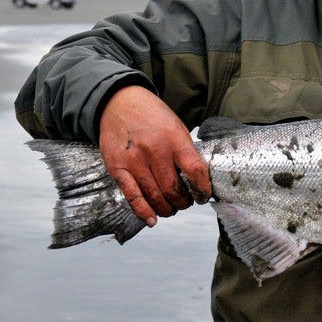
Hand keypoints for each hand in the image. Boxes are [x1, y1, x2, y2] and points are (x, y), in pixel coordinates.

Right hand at [98, 85, 211, 226]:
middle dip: (184, 202)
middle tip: (186, 202)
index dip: (202, 189)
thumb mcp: (176, 125)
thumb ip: (185, 150)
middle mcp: (154, 150)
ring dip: (167, 208)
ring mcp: (134, 160)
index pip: (195, 170)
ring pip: (155, 196)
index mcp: (174, 138)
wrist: (119, 102)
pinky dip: (143, 211)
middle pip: (173, 189)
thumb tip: (198, 178)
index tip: (204, 195)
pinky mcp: (117, 167)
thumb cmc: (151, 115)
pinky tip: (152, 219)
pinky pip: (132, 196)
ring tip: (172, 208)